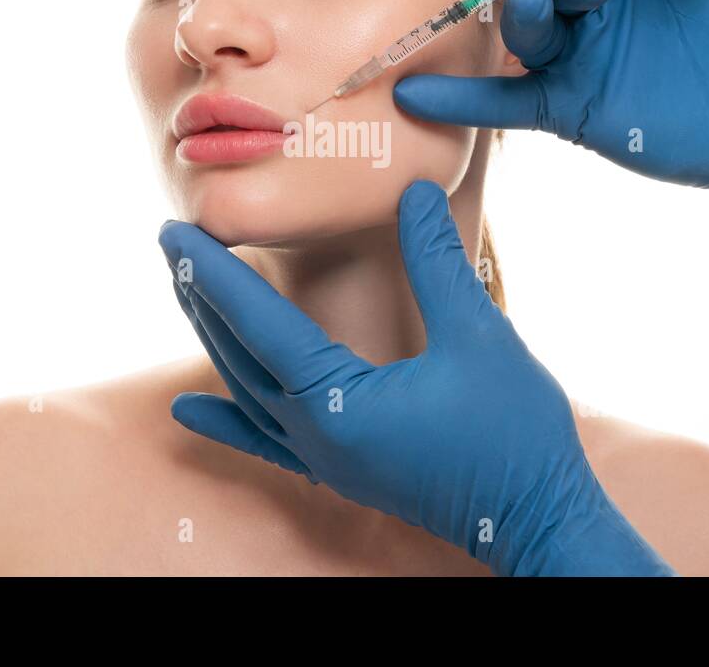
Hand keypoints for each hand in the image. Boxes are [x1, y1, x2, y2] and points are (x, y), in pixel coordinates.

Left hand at [157, 179, 674, 575]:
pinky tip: (185, 410)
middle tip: (171, 245)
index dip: (213, 272)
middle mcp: (315, 436)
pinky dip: (224, 419)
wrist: (537, 516)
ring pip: (246, 391)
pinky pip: (264, 440)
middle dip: (201, 297)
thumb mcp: (479, 335)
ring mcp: (323, 458)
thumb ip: (438, 262)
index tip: (173, 232)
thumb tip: (417, 192)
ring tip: (184, 292)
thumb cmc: (513, 432)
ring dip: (213, 339)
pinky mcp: (339, 469)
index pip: (256, 324)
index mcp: (337, 403)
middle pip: (238, 355)